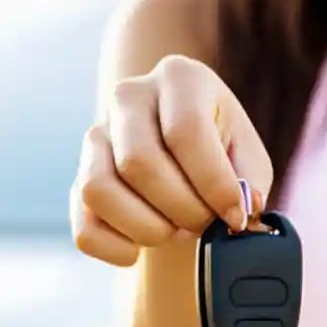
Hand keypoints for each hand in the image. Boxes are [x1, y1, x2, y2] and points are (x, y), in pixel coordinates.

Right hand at [69, 55, 272, 266]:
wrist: (183, 160)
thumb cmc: (220, 155)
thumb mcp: (246, 156)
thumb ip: (249, 180)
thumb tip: (241, 210)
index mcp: (178, 78)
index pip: (184, 131)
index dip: (213, 183)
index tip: (235, 215)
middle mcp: (128, 97)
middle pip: (139, 162)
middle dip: (181, 209)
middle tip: (204, 224)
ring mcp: (95, 138)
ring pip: (99, 190)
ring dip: (146, 228)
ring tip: (174, 231)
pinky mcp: (77, 182)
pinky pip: (84, 228)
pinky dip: (116, 248)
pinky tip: (142, 247)